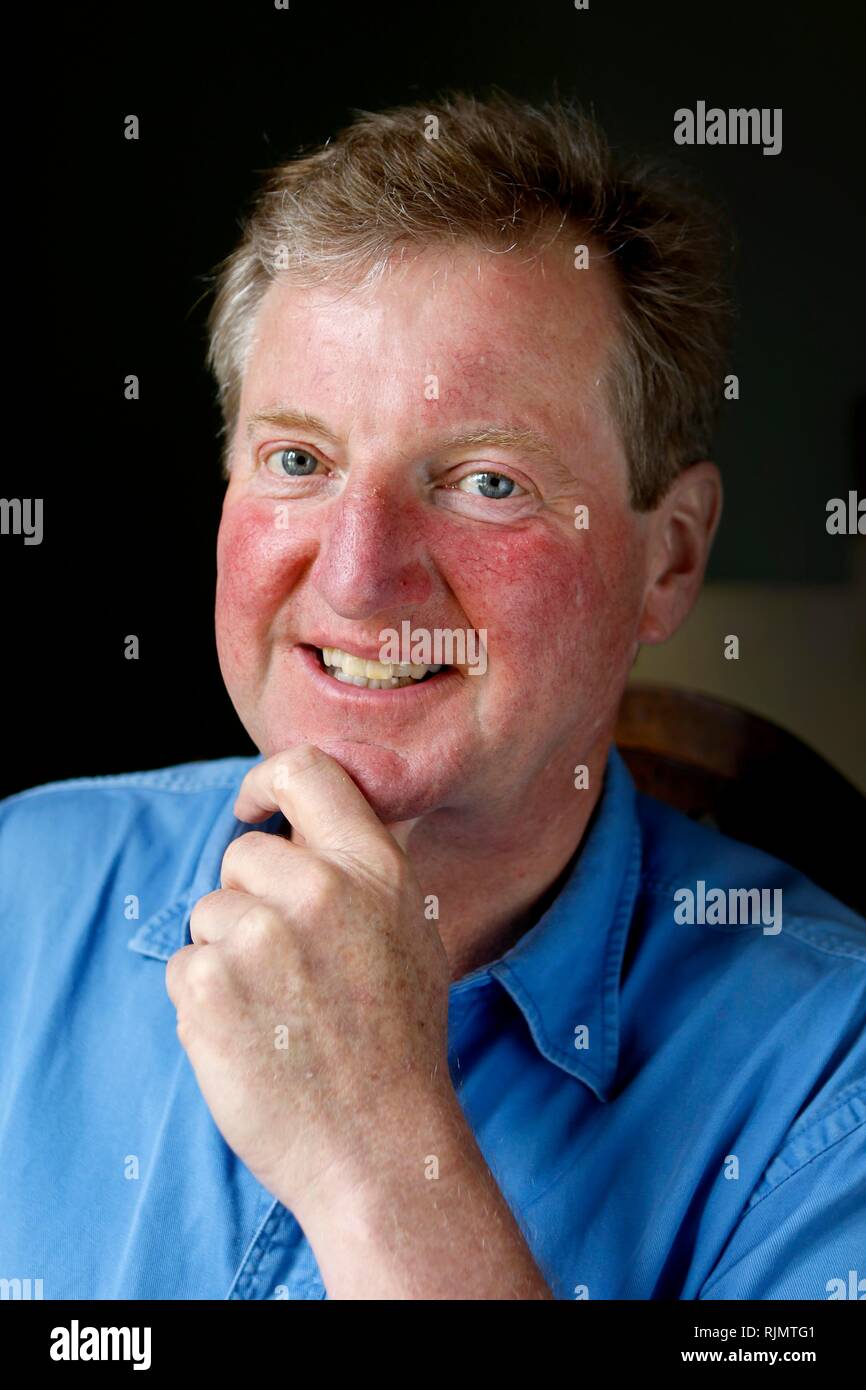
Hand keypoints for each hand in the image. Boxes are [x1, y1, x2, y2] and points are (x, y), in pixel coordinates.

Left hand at [165, 743, 451, 1222]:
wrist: (380, 1149)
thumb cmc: (397, 1045)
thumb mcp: (409, 932)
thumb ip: (357, 871)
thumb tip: (297, 828)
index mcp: (374, 869)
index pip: (306, 771)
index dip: (265, 783)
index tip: (253, 808)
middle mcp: (318, 890)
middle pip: (242, 854)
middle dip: (250, 900)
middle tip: (287, 966)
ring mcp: (259, 937)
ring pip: (208, 913)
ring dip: (227, 956)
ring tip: (276, 1013)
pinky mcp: (208, 986)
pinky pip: (183, 966)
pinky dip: (204, 1001)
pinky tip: (252, 1039)